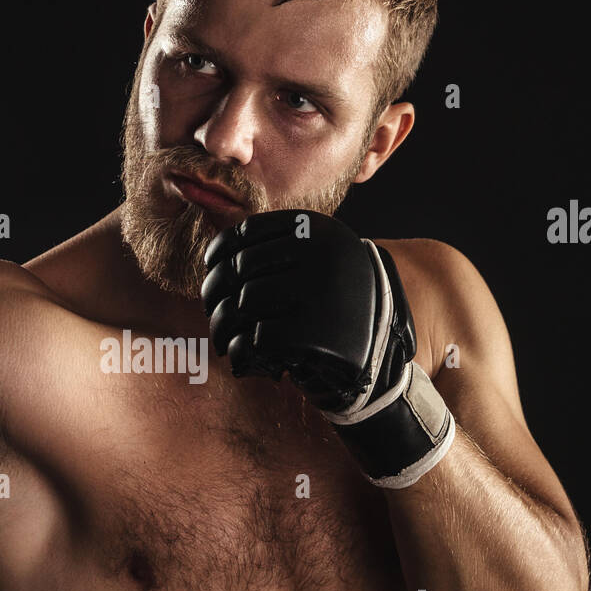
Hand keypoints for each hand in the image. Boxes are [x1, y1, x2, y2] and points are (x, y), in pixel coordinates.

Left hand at [200, 209, 390, 410]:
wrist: (379, 352)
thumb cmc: (329, 307)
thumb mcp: (314, 263)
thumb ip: (274, 251)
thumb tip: (212, 261)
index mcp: (320, 230)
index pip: (246, 233)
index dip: (218, 254)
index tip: (211, 273)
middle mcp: (324, 255)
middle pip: (238, 268)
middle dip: (214, 295)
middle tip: (213, 315)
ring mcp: (323, 293)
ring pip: (242, 303)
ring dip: (222, 328)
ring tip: (223, 342)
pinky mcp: (318, 335)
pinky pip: (256, 339)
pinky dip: (243, 352)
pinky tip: (246, 359)